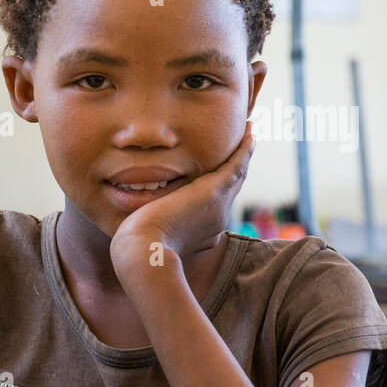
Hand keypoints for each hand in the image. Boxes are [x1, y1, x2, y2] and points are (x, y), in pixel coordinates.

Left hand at [110, 124, 254, 265]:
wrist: (145, 252)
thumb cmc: (136, 247)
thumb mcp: (146, 234)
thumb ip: (150, 224)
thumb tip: (139, 217)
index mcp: (201, 233)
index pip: (214, 207)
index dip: (219, 191)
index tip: (219, 176)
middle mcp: (216, 221)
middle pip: (232, 191)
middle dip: (238, 171)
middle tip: (246, 149)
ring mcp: (218, 207)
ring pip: (237, 177)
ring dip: (245, 156)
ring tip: (250, 136)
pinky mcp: (214, 192)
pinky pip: (236, 167)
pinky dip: (244, 151)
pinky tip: (249, 134)